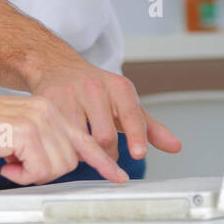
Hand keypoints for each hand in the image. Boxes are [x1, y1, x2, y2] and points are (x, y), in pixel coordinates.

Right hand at [0, 94, 131, 184]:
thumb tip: (58, 165)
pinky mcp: (27, 131)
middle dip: (46, 172)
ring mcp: (40, 119)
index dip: (103, 162)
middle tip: (18, 166)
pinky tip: (4, 163)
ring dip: (32, 174)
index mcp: (49, 108)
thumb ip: (41, 144)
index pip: (84, 139)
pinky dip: (22, 175)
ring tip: (9, 162)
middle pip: (70, 160)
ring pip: (57, 167)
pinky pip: (39, 170)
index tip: (119, 176)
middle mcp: (49, 110)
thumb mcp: (18, 134)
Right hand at [25, 58, 180, 162]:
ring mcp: (70, 93)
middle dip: (108, 155)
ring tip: (87, 148)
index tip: (139, 153)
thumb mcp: (124, 103)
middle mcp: (95, 87)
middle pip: (105, 135)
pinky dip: (67, 147)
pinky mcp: (48, 102)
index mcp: (118, 86)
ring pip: (81, 139)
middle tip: (108, 157)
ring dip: (86, 153)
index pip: (131, 114)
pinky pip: (60, 137)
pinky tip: (69, 141)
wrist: (56, 66)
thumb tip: (175, 147)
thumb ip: (149, 127)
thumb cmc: (95, 90)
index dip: (136, 136)